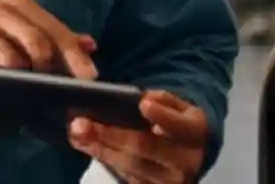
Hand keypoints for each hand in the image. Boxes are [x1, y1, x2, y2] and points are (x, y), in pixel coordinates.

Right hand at [0, 0, 97, 78]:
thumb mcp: (18, 36)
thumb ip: (52, 40)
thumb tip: (90, 45)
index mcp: (27, 8)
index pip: (59, 31)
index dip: (77, 55)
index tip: (91, 77)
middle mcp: (13, 8)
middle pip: (48, 35)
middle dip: (65, 62)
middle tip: (72, 86)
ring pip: (30, 41)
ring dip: (42, 65)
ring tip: (48, 86)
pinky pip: (1, 49)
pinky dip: (14, 65)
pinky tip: (18, 79)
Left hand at [68, 90, 207, 183]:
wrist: (190, 154)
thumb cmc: (179, 122)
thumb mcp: (180, 106)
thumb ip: (165, 100)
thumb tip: (145, 99)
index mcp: (197, 132)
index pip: (180, 125)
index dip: (163, 116)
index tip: (143, 104)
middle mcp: (187, 162)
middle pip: (145, 147)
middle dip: (111, 134)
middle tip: (82, 122)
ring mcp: (169, 182)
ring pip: (130, 165)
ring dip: (99, 148)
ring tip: (77, 133)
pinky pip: (125, 177)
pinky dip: (104, 159)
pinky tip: (88, 146)